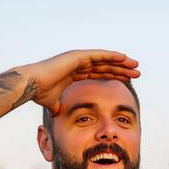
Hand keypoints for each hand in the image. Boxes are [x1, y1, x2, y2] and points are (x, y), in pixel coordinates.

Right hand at [18, 49, 140, 116]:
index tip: (126, 80)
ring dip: (121, 62)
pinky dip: (112, 56)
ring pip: (105, 60)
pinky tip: (124, 57)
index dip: (113, 76)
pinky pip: (99, 55)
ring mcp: (78, 59)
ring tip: (135, 65)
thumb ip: (57, 105)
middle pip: (105, 66)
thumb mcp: (53, 102)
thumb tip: (57, 113)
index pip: (99, 74)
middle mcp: (78, 64)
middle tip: (136, 73)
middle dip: (121, 70)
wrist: (32, 85)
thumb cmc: (39, 93)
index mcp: (75, 73)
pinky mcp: (78, 56)